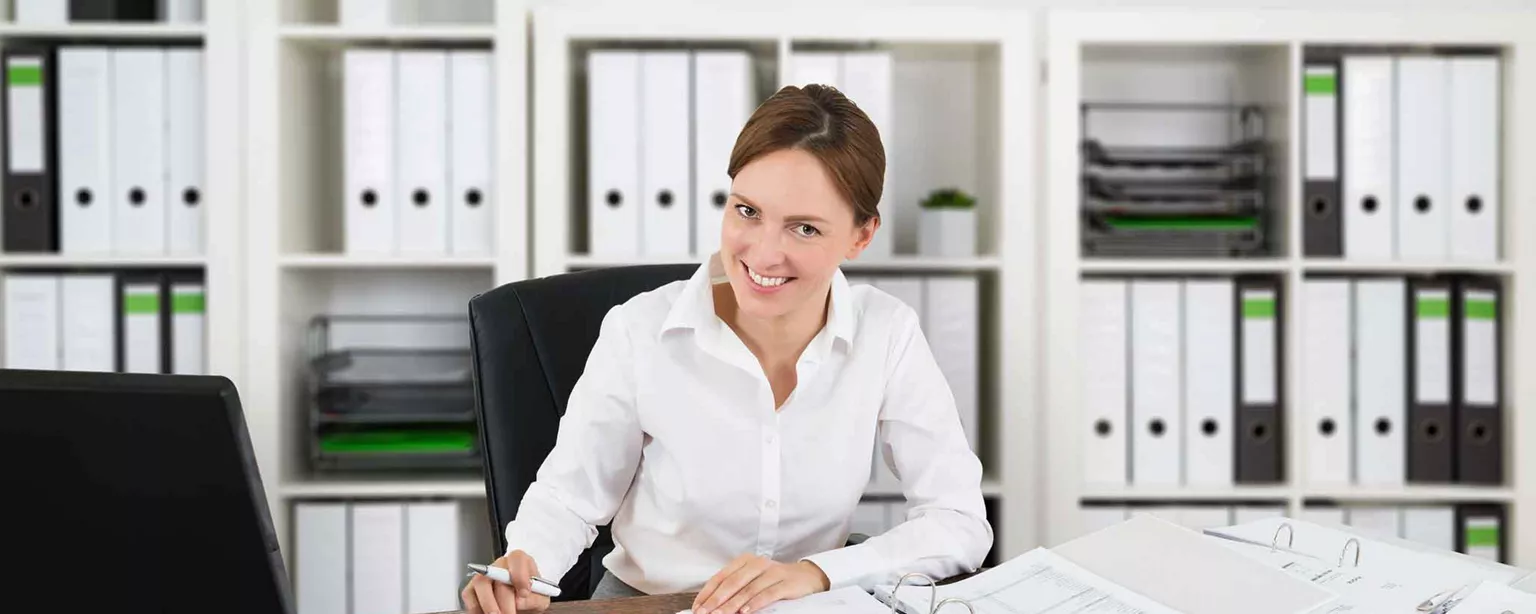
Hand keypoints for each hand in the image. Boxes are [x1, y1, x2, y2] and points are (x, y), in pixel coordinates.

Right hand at [462, 551, 550, 613]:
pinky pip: (469, 595)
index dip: (520, 576)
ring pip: (480, 582)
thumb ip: (535, 598)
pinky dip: (476, 608)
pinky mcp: (472, 588)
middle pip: (498, 575)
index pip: (517, 558)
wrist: (520, 606)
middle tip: (510, 613)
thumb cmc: (529, 598)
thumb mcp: (541, 598)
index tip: (524, 593)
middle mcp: (501, 565)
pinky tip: (486, 613)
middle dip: (505, 599)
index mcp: (520, 562)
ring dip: (488, 603)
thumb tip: (520, 600)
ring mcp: (485, 575)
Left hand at [691, 554, 829, 613]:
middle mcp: (758, 563)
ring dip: (732, 605)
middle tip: (705, 613)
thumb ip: (734, 588)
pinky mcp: (786, 583)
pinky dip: (754, 604)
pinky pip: (767, 594)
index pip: (721, 576)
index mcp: (745, 561)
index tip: (698, 607)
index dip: (707, 593)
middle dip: (716, 600)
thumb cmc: (773, 580)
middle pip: (732, 583)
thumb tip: (711, 604)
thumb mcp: (752, 579)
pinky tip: (744, 612)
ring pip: (748, 589)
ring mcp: (773, 572)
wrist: (806, 577)